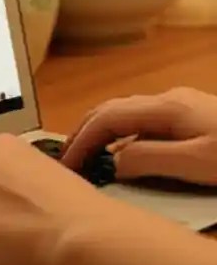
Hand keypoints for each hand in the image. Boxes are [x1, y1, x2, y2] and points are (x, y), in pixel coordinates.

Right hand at [61, 87, 216, 184]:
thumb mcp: (197, 163)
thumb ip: (150, 160)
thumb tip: (113, 163)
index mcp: (167, 108)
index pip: (107, 117)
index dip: (82, 139)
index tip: (66, 163)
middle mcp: (169, 100)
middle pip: (112, 110)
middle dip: (84, 132)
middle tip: (68, 158)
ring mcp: (182, 105)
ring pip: (128, 115)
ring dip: (102, 133)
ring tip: (88, 157)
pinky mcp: (194, 116)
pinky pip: (144, 123)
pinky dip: (123, 136)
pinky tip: (125, 154)